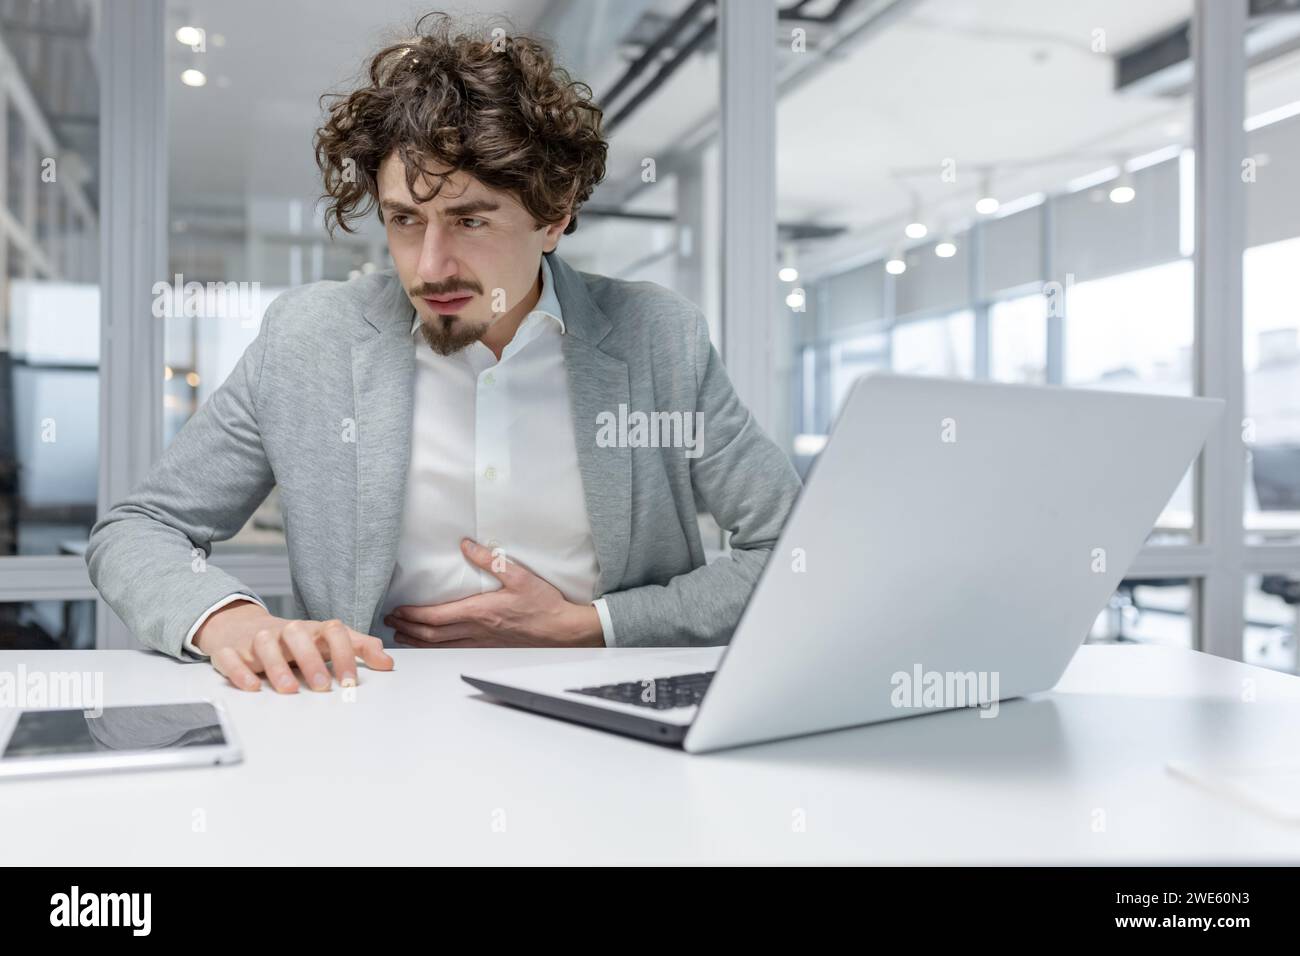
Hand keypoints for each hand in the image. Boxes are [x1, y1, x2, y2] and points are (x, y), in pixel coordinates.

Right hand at [195, 600, 394, 692]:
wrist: (241, 626)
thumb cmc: (293, 639)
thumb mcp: (326, 640)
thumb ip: (359, 648)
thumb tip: (387, 663)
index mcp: (311, 629)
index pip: (333, 631)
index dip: (344, 654)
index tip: (350, 682)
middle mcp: (285, 632)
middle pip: (298, 635)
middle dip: (312, 660)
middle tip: (323, 687)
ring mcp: (257, 640)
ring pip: (265, 645)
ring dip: (277, 667)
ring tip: (290, 689)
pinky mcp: (232, 651)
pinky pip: (232, 659)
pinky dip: (240, 671)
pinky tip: (252, 687)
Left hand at [384, 538, 603, 647]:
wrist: (562, 630)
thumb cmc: (543, 604)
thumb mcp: (519, 575)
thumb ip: (491, 560)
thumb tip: (467, 545)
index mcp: (480, 611)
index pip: (437, 616)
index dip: (413, 614)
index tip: (398, 609)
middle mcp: (477, 630)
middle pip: (432, 634)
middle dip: (408, 628)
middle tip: (390, 621)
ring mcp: (482, 641)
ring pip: (441, 646)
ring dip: (418, 641)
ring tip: (402, 635)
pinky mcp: (489, 647)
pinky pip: (456, 650)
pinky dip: (437, 648)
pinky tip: (432, 646)